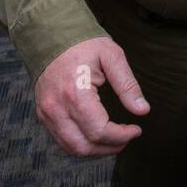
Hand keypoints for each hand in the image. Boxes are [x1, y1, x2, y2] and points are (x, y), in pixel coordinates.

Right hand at [34, 37, 149, 156]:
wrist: (50, 35)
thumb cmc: (83, 44)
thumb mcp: (112, 56)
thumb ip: (127, 85)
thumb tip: (143, 110)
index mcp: (75, 93)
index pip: (99, 131)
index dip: (122, 136)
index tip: (136, 129)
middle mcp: (56, 107)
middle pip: (84, 146)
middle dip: (110, 148)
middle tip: (127, 138)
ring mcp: (47, 113)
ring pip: (71, 148)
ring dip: (96, 151)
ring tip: (115, 140)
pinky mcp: (43, 115)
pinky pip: (62, 140)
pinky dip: (81, 144)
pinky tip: (97, 136)